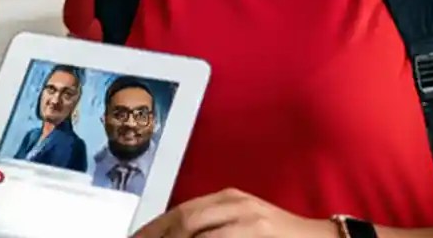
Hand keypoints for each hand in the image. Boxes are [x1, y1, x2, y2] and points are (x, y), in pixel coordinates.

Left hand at [130, 188, 334, 237]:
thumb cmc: (278, 237)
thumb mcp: (243, 224)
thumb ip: (213, 227)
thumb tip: (176, 234)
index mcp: (228, 198)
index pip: (180, 211)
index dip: (153, 228)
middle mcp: (235, 203)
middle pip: (184, 218)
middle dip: (157, 235)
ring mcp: (247, 219)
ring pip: (195, 228)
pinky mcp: (256, 232)